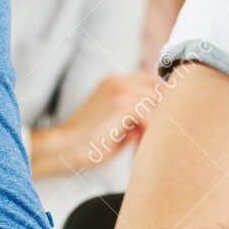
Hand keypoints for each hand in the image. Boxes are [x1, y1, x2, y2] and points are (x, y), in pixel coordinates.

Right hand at [34, 73, 162, 175]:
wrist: (63, 146)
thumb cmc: (86, 141)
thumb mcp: (115, 124)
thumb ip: (135, 118)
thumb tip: (156, 122)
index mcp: (115, 81)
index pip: (153, 82)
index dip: (162, 103)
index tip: (164, 122)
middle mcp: (120, 80)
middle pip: (161, 91)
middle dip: (163, 114)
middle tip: (158, 137)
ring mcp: (123, 89)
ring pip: (159, 106)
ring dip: (157, 126)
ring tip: (145, 145)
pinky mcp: (124, 104)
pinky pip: (152, 118)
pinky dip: (149, 135)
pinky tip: (138, 148)